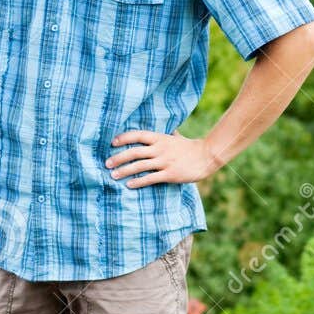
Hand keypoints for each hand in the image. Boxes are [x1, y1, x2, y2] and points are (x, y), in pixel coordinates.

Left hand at [105, 129, 219, 187]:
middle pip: (134, 152)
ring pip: (140, 166)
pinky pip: (150, 178)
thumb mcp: (177, 137)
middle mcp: (160, 149)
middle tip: (107, 163)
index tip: (112, 142)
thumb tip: (168, 128)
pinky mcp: (170, 174)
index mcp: (160, 138)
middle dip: (119, 157)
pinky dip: (138, 182)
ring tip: (113, 175)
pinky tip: (129, 185)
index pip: (138, 135)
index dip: (124, 138)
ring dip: (124, 170)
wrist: (206, 156)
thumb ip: (169, 134)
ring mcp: (165, 161)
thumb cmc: (190, 147)